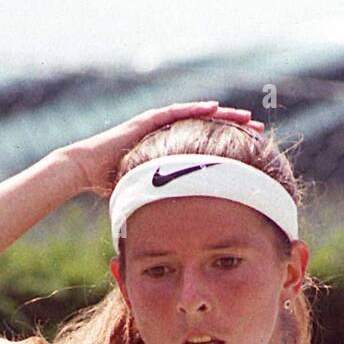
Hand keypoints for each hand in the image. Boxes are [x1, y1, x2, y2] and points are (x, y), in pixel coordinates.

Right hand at [56, 101, 265, 195]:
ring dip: (223, 116)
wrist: (84, 170)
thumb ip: (168, 206)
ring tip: (246, 117)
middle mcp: (168, 137)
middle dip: (234, 130)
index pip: (206, 149)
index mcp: (171, 155)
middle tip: (259, 131)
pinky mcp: (147, 121)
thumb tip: (183, 235)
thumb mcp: (151, 198)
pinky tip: (216, 107)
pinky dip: (196, 110)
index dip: (229, 149)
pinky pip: (176, 113)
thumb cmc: (113, 187)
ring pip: (197, 117)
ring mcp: (157, 125)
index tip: (253, 154)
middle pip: (208, 130)